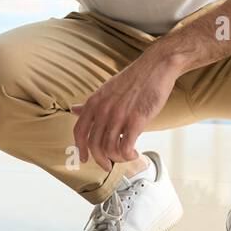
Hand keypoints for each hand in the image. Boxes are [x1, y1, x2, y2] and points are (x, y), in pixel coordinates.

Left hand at [71, 57, 179, 173]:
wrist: (156, 66)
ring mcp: (119, 115)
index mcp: (94, 102)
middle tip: (109, 164)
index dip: (80, 149)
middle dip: (101, 159)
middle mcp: (104, 109)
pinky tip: (134, 153)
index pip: (79, 131)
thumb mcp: (106, 89)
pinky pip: (125, 147)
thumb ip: (91, 104)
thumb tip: (73, 110)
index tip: (85, 159)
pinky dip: (128, 156)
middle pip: (94, 145)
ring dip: (118, 158)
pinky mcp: (137, 119)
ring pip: (110, 149)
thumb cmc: (134, 79)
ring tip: (126, 156)